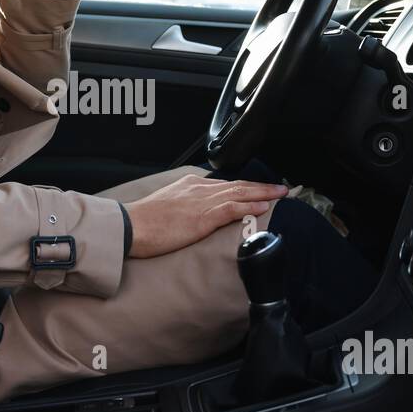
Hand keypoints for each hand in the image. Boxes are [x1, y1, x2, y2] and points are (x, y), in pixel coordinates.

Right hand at [124, 175, 289, 258]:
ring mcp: (202, 201)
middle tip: (281, 188)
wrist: (131, 227)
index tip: (260, 189)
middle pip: (238, 185)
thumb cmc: (143, 223)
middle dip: (261, 187)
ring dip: (263, 193)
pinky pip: (233, 208)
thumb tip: (194, 217)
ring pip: (240, 193)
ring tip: (281, 194)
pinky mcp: (203, 216)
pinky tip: (264, 206)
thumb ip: (185, 208)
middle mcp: (199, 189)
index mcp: (190, 185)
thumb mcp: (167, 208)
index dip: (246, 187)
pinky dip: (251, 206)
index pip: (225, 185)